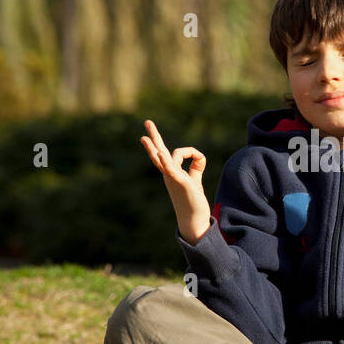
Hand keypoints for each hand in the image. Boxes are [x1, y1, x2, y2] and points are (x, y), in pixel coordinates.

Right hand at [140, 119, 210, 243]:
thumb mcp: (195, 180)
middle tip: (147, 122)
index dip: (187, 150)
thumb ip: (196, 167)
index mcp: (171, 172)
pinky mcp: (181, 183)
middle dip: (154, 137)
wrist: (194, 221)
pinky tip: (161, 155)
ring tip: (145, 137)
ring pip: (162, 159)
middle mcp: (169, 174)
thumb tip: (199, 156)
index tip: (199, 156)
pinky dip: (166, 162)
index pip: (168, 154)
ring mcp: (173, 178)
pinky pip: (172, 170)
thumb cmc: (193, 202)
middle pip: (159, 152)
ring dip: (154, 148)